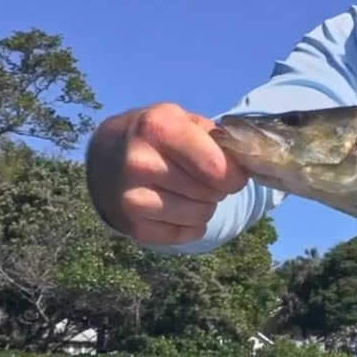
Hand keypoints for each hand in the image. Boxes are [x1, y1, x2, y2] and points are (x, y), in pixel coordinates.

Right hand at [86, 102, 246, 245]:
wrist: (109, 153)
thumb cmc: (158, 134)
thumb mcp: (185, 120)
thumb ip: (219, 140)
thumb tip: (248, 165)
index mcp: (158, 128)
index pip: (216, 167)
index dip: (235, 174)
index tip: (233, 173)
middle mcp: (140, 163)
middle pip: (211, 192)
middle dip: (218, 188)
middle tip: (204, 179)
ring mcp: (132, 197)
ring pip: (200, 215)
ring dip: (205, 207)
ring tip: (191, 192)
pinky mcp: (131, 225)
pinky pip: (182, 236)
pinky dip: (190, 226)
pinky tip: (178, 209)